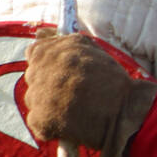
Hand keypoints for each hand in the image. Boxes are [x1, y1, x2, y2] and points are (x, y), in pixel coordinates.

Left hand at [23, 31, 156, 156]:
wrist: (123, 110)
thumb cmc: (110, 78)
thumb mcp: (88, 48)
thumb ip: (60, 40)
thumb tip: (39, 33)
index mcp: (48, 52)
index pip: (34, 54)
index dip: (48, 63)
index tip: (63, 71)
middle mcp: (38, 72)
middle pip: (33, 77)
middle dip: (48, 82)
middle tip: (72, 91)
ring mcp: (37, 97)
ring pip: (34, 99)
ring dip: (48, 103)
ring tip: (73, 107)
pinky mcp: (40, 120)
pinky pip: (37, 120)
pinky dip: (49, 123)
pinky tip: (68, 121)